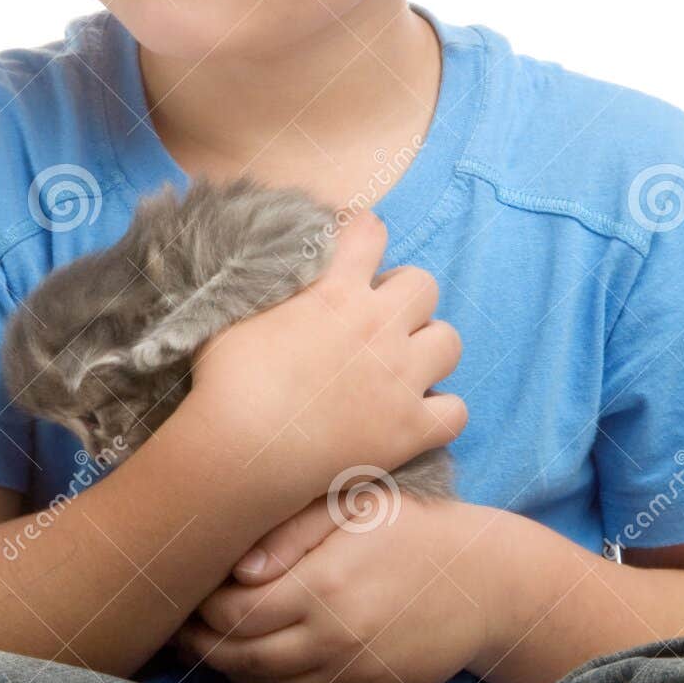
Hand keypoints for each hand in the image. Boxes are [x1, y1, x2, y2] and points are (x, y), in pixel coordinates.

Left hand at [174, 485, 495, 682]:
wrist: (482, 581)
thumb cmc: (410, 527)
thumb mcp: (354, 504)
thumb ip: (291, 530)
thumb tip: (238, 568)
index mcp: (323, 586)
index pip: (233, 613)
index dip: (199, 604)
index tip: (185, 583)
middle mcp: (333, 638)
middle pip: (239, 656)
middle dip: (199, 641)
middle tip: (177, 619)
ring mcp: (348, 672)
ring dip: (226, 664)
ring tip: (201, 637)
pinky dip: (265, 679)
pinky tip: (251, 653)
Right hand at [182, 209, 466, 518]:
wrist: (242, 449)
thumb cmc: (227, 379)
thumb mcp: (237, 311)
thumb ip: (267, 282)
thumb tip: (269, 261)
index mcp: (336, 291)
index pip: (370, 232)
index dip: (364, 235)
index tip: (355, 250)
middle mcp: (378, 326)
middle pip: (423, 283)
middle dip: (404, 295)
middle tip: (379, 316)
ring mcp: (400, 378)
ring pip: (450, 341)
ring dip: (429, 347)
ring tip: (403, 362)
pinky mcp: (410, 429)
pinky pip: (456, 412)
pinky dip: (440, 412)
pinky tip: (414, 414)